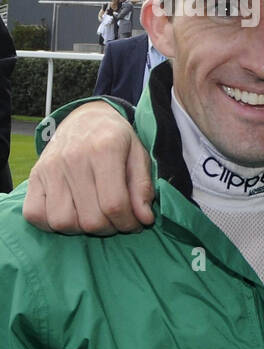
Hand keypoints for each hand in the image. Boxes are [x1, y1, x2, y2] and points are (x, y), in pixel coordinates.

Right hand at [22, 102, 153, 233]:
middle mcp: (73, 159)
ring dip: (82, 229)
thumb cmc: (117, 140)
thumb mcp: (140, 155)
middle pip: (90, 218)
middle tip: (118, 221)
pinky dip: (51, 224)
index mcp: (105, 150)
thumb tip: (144, 218)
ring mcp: (49, 168)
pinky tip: (71, 215)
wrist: (86, 119)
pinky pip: (34, 214)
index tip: (136, 224)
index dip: (128, 222)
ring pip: (62, 222)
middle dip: (110, 228)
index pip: (115, 204)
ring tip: (95, 218)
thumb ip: (143, 187)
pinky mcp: (34, 176)